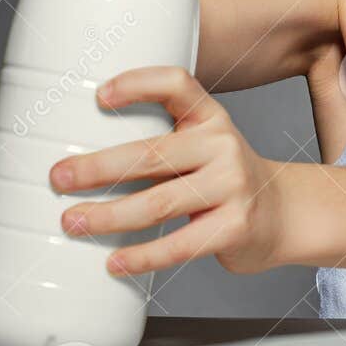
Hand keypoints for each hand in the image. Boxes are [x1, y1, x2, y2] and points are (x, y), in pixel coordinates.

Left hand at [47, 67, 283, 276]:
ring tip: (74, 222)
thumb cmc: (227, 179)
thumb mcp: (207, 145)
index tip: (101, 95)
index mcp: (211, 118)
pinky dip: (141, 256)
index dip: (139, 84)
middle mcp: (224, 146)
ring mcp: (232, 186)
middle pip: (151, 154)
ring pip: (158, 203)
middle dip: (98, 168)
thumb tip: (83, 163)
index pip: (178, 85)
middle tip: (59, 178)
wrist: (285, 213)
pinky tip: (114, 261)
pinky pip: (179, 245)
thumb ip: (164, 143)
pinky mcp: (234, 226)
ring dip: (108, 216)